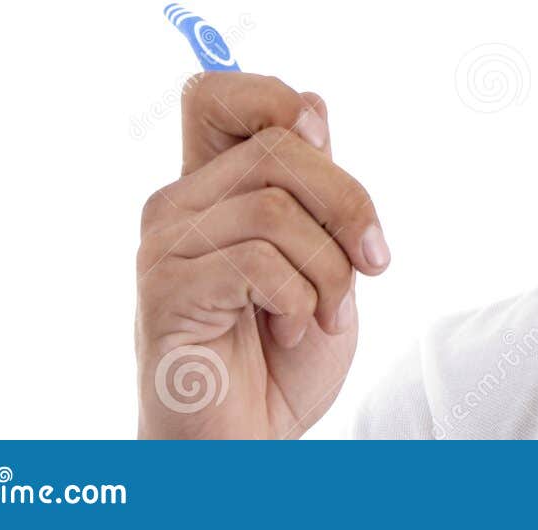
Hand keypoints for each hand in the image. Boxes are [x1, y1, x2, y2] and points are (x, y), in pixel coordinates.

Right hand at [134, 72, 389, 437]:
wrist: (250, 445)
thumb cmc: (284, 354)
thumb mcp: (323, 256)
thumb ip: (313, 185)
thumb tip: (312, 105)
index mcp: (212, 185)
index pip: (216, 92)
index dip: (274, 98)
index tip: (323, 142)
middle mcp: (178, 204)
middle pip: (278, 143)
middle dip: (349, 202)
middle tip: (373, 263)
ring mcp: (164, 245)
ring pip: (277, 206)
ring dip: (329, 270)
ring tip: (323, 315)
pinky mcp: (164, 290)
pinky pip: (257, 261)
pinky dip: (298, 300)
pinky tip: (290, 332)